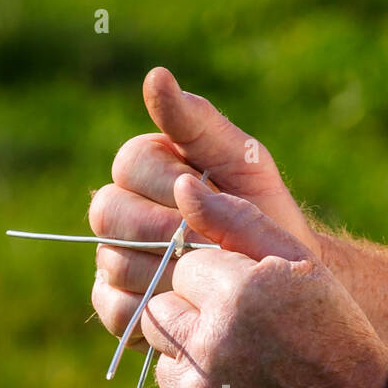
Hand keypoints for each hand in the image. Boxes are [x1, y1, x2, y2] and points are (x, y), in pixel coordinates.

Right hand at [89, 67, 320, 350]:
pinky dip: (152, 311)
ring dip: (163, 272)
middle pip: (107, 213)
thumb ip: (198, 122)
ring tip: (207, 276)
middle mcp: (120, 211)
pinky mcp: (118, 305)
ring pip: (111, 261)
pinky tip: (188, 306)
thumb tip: (155, 76)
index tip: (212, 200)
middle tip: (209, 244)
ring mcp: (113, 258)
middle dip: (165, 232)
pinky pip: (114, 308)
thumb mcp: (242, 161)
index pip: (129, 165)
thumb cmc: (263, 212)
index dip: (169, 186)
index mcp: (145, 167)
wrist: (279, 280)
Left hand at [93, 173, 387, 387]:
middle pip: (162, 315)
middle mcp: (209, 347)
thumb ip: (238, 220)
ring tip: (250, 375)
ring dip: (196, 366)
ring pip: (165, 365)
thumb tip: (180, 186)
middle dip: (195, 321)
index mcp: (234, 295)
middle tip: (247, 339)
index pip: (183, 269)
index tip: (252, 303)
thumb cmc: (336, 334)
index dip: (216, 284)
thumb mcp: (301, 265)